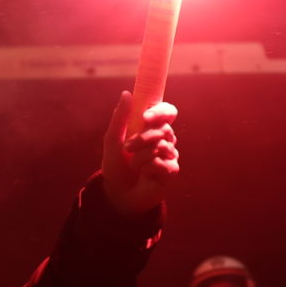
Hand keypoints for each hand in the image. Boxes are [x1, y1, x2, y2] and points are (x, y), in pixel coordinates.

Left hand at [101, 95, 178, 213]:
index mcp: (153, 128)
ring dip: (141, 156)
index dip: (161, 112)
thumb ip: (120, 117)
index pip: (168, 112)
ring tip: (134, 165)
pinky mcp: (172, 171)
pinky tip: (145, 175)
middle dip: (142, 138)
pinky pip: (162, 163)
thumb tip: (127, 93)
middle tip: (128, 148)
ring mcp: (170, 154)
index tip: (146, 117)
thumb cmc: (116, 165)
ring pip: (161, 146)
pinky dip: (148, 169)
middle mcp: (165, 139)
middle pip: (164, 129)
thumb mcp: (113, 140)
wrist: (117, 193)